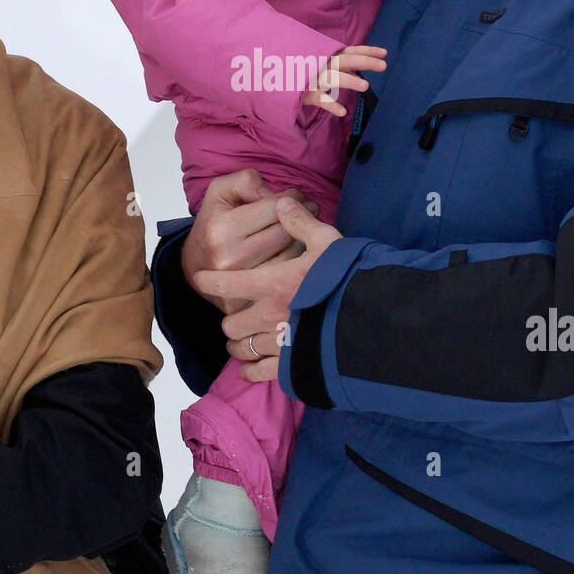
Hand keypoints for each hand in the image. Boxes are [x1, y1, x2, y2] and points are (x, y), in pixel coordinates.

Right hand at [181, 169, 318, 315]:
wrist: (193, 265)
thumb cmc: (213, 223)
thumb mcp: (220, 191)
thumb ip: (246, 181)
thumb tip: (274, 194)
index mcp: (222, 229)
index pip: (273, 208)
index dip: (291, 198)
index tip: (298, 196)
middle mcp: (230, 258)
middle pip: (285, 232)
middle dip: (301, 216)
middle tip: (309, 208)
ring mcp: (239, 284)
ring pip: (290, 255)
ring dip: (302, 238)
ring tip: (301, 227)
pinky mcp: (247, 301)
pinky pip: (285, 276)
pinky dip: (295, 261)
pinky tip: (294, 250)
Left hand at [191, 196, 341, 381]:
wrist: (371, 318)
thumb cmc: (348, 278)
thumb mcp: (328, 242)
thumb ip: (300, 223)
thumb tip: (282, 201)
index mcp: (272, 284)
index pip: (226, 283)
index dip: (209, 280)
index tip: (202, 279)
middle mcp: (269, 315)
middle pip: (230, 323)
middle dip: (231, 319)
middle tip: (237, 313)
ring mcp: (278, 343)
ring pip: (241, 348)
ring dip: (239, 343)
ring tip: (242, 340)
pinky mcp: (291, 365)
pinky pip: (258, 372)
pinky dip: (252, 369)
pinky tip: (253, 365)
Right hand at [302, 45, 386, 117]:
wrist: (268, 73)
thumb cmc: (298, 69)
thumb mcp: (318, 64)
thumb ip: (338, 67)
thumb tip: (360, 75)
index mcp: (326, 56)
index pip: (349, 51)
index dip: (367, 51)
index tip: (384, 53)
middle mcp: (320, 63)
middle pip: (345, 60)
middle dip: (364, 61)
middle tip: (384, 66)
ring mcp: (311, 76)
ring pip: (332, 77)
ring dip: (349, 80)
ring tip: (366, 86)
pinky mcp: (302, 91)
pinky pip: (318, 98)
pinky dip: (330, 104)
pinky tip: (342, 111)